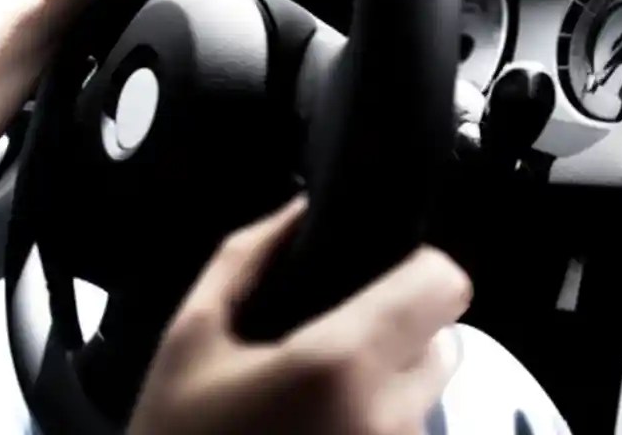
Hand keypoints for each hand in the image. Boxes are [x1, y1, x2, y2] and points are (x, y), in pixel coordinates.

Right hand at [129, 198, 471, 434]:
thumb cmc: (177, 433)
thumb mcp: (191, 336)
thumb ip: (247, 257)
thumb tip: (301, 209)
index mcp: (341, 363)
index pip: (444, 284)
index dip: (414, 267)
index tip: (375, 273)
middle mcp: (388, 415)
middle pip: (441, 340)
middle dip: (398, 329)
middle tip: (333, 337)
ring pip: (424, 392)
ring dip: (387, 380)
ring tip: (317, 391)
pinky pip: (403, 429)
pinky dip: (376, 419)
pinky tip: (319, 423)